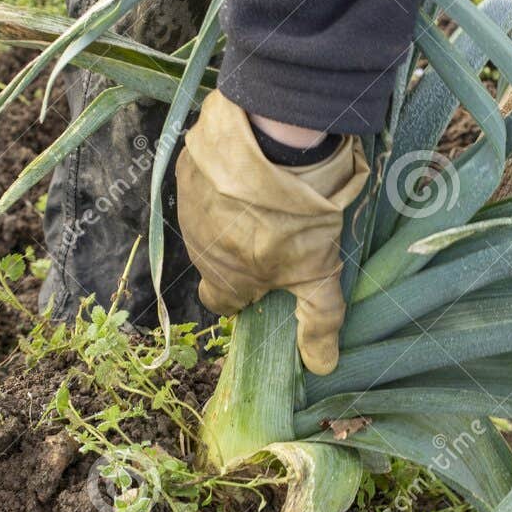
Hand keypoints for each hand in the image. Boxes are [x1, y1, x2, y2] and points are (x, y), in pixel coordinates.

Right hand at [175, 89, 368, 374]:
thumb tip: (322, 369)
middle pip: (215, 261)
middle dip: (239, 252)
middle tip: (274, 232)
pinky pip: (202, 183)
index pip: (223, 302)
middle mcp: (198, 249)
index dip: (244, 295)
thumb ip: (318, 320)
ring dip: (229, 215)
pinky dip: (222, 181)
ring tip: (266, 197)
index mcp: (225, 279)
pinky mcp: (188, 168)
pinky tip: (250, 170)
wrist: (271, 142)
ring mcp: (189, 206)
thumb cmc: (295, 217)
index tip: (266, 280)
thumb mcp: (317, 272)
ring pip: (206, 222)